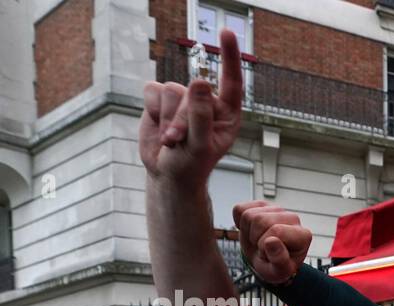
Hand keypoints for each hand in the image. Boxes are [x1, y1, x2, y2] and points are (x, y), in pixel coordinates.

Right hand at [138, 29, 243, 184]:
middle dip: (181, 118)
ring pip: (170, 90)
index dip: (229, 56)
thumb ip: (200, 116)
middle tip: (180, 141)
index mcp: (227, 113)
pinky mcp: (161, 100)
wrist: (168, 173)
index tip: (226, 33)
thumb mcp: (200, 146)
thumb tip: (200, 81)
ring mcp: (183, 99)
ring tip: (172, 139)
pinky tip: (159, 128)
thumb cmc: (191, 164)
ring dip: (167, 118)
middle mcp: (207, 102)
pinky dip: (152, 111)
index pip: (231, 80)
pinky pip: (151, 91)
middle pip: (190, 91)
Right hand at [232, 201, 311, 283]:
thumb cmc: (275, 266)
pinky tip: (250, 231)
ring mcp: (276, 209)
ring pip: (248, 215)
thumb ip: (279, 260)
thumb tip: (271, 241)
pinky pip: (239, 209)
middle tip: (262, 249)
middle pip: (260, 220)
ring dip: (247, 232)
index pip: (277, 231)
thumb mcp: (279, 272)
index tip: (269, 256)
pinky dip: (239, 223)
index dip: (265, 247)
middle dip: (255, 239)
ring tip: (257, 241)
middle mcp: (292, 218)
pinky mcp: (261, 205)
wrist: (266, 261)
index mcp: (302, 235)